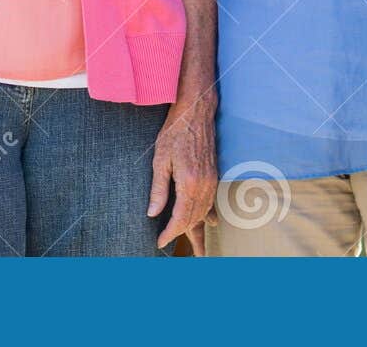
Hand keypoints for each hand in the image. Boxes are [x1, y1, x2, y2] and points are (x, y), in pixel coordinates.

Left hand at [148, 94, 216, 253]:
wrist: (196, 112)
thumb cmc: (175, 132)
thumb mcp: (160, 160)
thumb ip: (158, 189)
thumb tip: (152, 213)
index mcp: (189, 183)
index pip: (180, 218)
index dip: (170, 233)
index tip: (160, 241)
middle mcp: (204, 185)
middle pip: (194, 219)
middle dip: (186, 237)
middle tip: (183, 254)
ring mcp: (211, 180)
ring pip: (205, 213)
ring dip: (200, 230)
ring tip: (200, 248)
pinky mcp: (213, 175)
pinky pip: (212, 201)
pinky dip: (209, 215)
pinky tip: (211, 224)